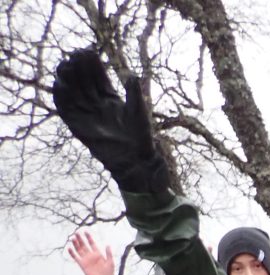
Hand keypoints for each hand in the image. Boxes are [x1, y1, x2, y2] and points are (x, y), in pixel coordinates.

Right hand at [52, 50, 170, 193]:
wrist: (134, 160)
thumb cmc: (140, 136)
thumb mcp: (138, 111)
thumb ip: (133, 92)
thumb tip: (132, 74)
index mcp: (110, 99)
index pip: (98, 77)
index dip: (93, 65)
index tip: (89, 51)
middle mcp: (96, 104)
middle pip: (83, 81)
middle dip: (79, 67)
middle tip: (76, 54)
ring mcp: (86, 114)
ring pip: (72, 91)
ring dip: (68, 77)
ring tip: (67, 64)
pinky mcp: (77, 125)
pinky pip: (64, 108)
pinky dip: (60, 96)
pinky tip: (60, 84)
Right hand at [67, 231, 115, 274]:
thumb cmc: (109, 273)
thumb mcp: (110, 262)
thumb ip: (109, 254)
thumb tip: (108, 244)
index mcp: (98, 253)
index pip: (92, 243)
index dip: (89, 237)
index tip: (85, 231)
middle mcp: (91, 255)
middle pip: (84, 245)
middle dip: (80, 239)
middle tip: (76, 232)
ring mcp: (86, 259)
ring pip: (79, 250)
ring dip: (75, 244)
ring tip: (72, 238)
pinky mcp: (82, 264)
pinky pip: (75, 257)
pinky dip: (72, 253)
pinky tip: (69, 247)